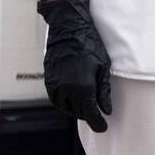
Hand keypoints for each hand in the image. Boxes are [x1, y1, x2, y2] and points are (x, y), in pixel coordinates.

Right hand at [36, 0, 113, 131]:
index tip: (103, 126)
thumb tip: (106, 108)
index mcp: (83, 87)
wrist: (69, 27)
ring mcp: (56, 85)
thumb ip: (104, 90)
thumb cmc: (90, 44)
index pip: (90, 113)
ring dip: (75, 110)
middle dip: (88, 115)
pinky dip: (64, 103)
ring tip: (85, 107)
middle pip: (78, 111)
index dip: (98, 122)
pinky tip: (72, 100)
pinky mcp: (48, 79)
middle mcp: (67, 89)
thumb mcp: (103, 67)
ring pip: (65, 107)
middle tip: (97, 114)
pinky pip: (55, 99)